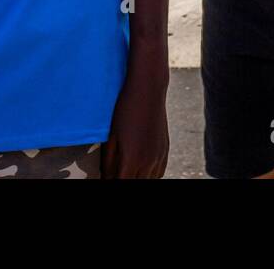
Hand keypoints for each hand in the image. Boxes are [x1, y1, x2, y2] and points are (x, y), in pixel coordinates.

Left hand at [102, 62, 168, 178]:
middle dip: (124, 179)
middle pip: (136, 184)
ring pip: (149, 181)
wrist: (148, 90)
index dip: (112, 182)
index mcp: (131, 160)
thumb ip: (108, 163)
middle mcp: (148, 161)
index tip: (107, 178)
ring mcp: (159, 156)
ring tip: (127, 172)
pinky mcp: (166, 150)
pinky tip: (141, 169)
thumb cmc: (125, 110)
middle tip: (115, 173)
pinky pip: (159, 172)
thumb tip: (106, 177)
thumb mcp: (111, 137)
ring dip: (138, 178)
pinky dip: (149, 175)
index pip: (120, 183)